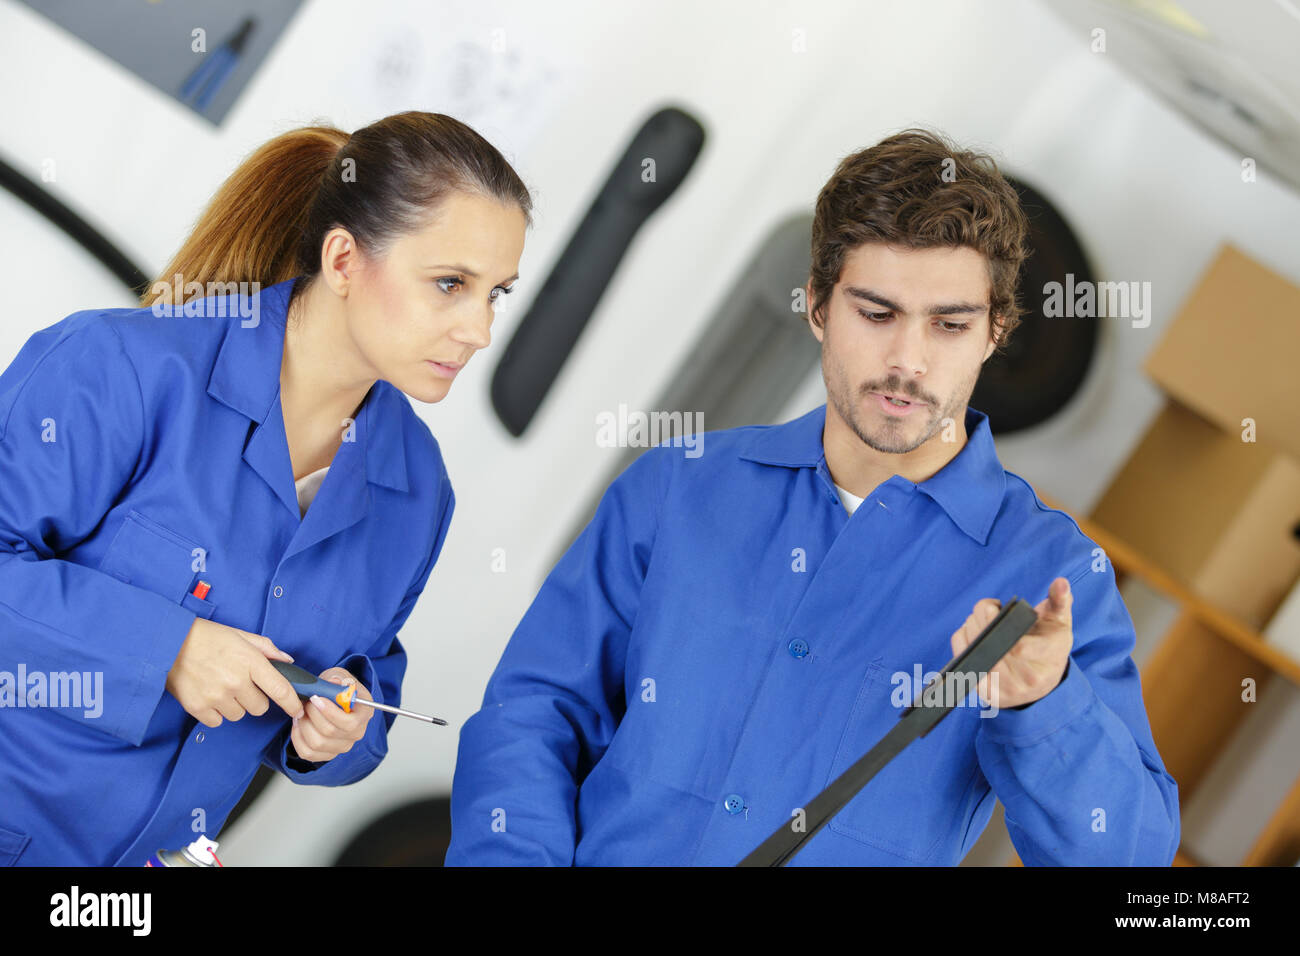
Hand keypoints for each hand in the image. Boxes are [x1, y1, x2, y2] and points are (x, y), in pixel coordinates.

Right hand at [166, 618, 304, 726]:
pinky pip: (218, 722)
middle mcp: (236, 682)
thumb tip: (288, 662)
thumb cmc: (206, 636)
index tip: (297, 710)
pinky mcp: (198, 708)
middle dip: (256, 698)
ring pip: (239, 715)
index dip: (292, 704)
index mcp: (250, 661)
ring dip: (235, 705)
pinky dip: (216, 713)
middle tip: (242, 684)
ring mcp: (216, 696)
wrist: (168, 642)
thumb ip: (267, 649)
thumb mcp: (240, 635)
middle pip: (260, 708)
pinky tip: (209, 695)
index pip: (280, 689)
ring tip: (221, 686)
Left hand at [288, 667, 373, 762]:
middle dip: (312, 715)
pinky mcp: (327, 754)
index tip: (316, 698)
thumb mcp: (340, 675)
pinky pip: (307, 753)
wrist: (332, 699)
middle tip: (306, 701)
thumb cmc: (337, 688)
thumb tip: (334, 682)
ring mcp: (342, 746)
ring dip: (303, 725)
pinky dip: (298, 738)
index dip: (330, 713)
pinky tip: (299, 724)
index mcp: (364, 714)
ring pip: (316, 743)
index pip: (349, 722)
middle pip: (330, 732)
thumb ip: (339, 678)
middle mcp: (356, 733)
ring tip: (301, 711)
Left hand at [948, 577, 1073, 709]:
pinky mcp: (986, 693)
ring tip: (983, 619)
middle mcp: (1025, 681)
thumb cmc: (1050, 643)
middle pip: (991, 645)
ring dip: (972, 626)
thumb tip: (1060, 582)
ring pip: (974, 650)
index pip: (1018, 646)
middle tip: (988, 608)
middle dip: (982, 617)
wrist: (1043, 681)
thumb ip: (1060, 600)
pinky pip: (962, 658)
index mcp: (1047, 660)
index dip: (999, 623)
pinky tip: (974, 633)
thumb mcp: (1060, 621)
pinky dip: (963, 639)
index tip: (997, 608)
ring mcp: (1004, 690)